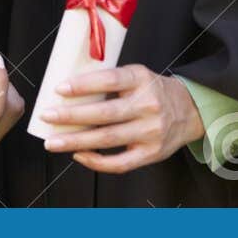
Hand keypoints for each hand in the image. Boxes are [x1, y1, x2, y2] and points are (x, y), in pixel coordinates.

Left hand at [38, 64, 202, 173]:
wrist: (190, 110)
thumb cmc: (153, 90)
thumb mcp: (137, 75)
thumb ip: (110, 81)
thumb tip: (68, 91)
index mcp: (142, 79)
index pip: (111, 80)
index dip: (84, 85)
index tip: (60, 88)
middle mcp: (148, 105)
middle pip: (105, 114)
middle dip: (72, 117)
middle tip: (48, 116)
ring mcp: (151, 132)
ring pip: (108, 139)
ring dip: (76, 142)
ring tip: (52, 142)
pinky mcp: (151, 153)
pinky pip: (119, 162)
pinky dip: (95, 161)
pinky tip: (78, 154)